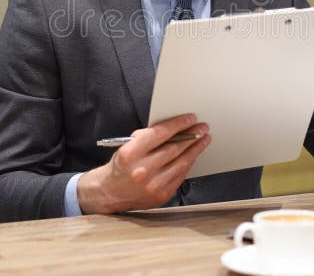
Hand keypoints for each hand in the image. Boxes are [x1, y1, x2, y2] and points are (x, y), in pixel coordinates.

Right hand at [76, 113, 209, 213]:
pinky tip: (193, 155)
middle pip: (174, 149)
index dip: (178, 124)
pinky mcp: (161, 195)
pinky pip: (180, 176)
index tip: (190, 118)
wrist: (110, 192)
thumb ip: (148, 137)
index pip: (160, 134)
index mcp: (130, 154)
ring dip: (195, 149)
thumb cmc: (121, 165)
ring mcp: (152, 185)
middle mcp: (141, 170)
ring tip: (203, 140)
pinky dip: (188, 164)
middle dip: (191, 136)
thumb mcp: (127, 145)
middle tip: (203, 128)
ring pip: (181, 163)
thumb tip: (174, 128)